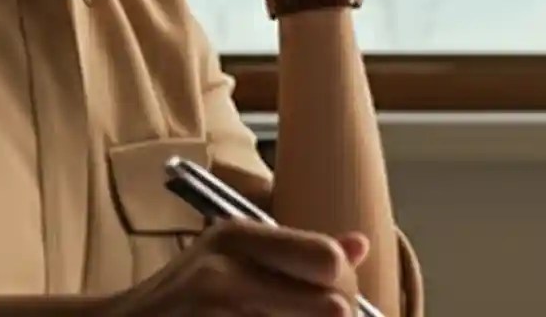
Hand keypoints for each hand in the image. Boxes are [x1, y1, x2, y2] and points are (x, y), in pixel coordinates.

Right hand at [92, 219, 369, 316]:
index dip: (341, 290)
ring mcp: (209, 315)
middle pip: (328, 307)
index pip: (328, 261)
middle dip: (331, 315)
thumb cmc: (186, 297)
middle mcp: (222, 276)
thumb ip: (300, 253)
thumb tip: (360, 246)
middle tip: (306, 314)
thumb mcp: (235, 259)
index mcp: (235, 237)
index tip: (335, 304)